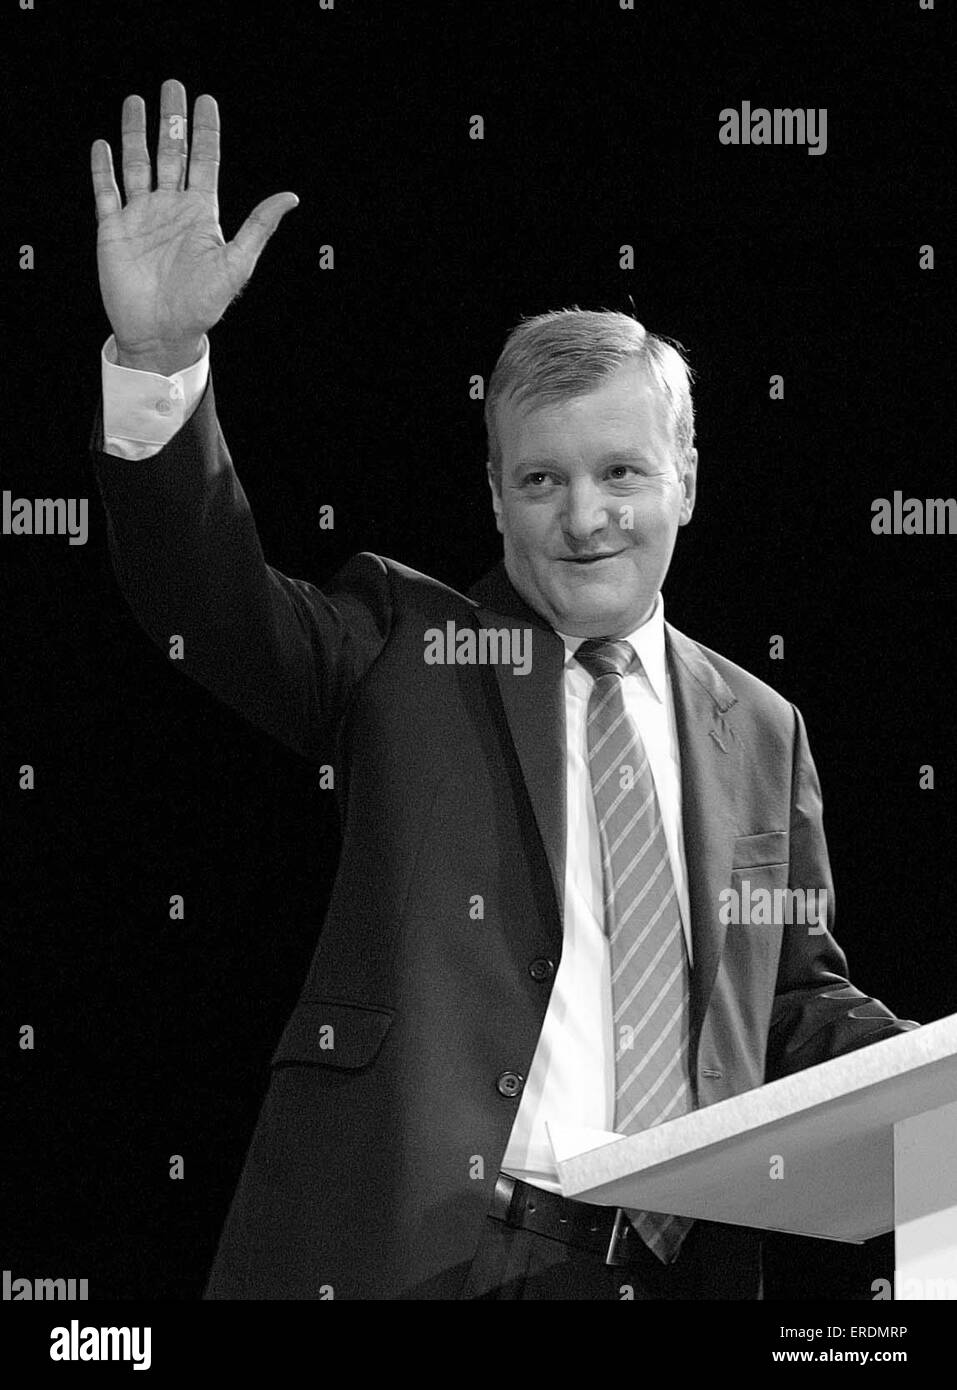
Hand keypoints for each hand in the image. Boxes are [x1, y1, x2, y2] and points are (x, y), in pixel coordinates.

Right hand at [91, 78, 298, 372]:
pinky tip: (104, 144)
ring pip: (138, 164)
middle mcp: (171, 208)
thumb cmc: (202, 306)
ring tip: (137, 101)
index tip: (205, 100)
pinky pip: (107, 191)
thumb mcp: (237, 265)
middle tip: (173, 85)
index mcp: (200, 213)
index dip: (205, 131)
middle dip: (171, 120)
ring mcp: (142, 216)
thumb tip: (290, 197)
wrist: (163, 333)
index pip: (204, 161)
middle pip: (171, 153)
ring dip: (136, 133)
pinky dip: (103, 168)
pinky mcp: (114, 229)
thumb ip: (259, 227)